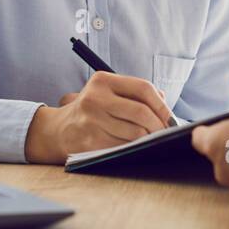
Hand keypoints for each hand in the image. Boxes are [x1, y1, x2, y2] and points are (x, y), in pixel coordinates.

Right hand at [24, 71, 171, 162]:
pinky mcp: (90, 141)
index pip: (142, 87)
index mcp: (103, 80)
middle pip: (141, 111)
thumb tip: (164, 101)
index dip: (161, 104)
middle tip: (165, 132)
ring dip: (149, 139)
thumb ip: (135, 93)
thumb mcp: (109, 93)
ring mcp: (91, 120)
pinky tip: (137, 147)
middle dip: (159, 125)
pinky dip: (135, 148)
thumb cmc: (93, 110)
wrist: (58, 130)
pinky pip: (124, 146)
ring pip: (135, 132)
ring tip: (152, 140)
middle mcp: (95, 97)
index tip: (170, 117)